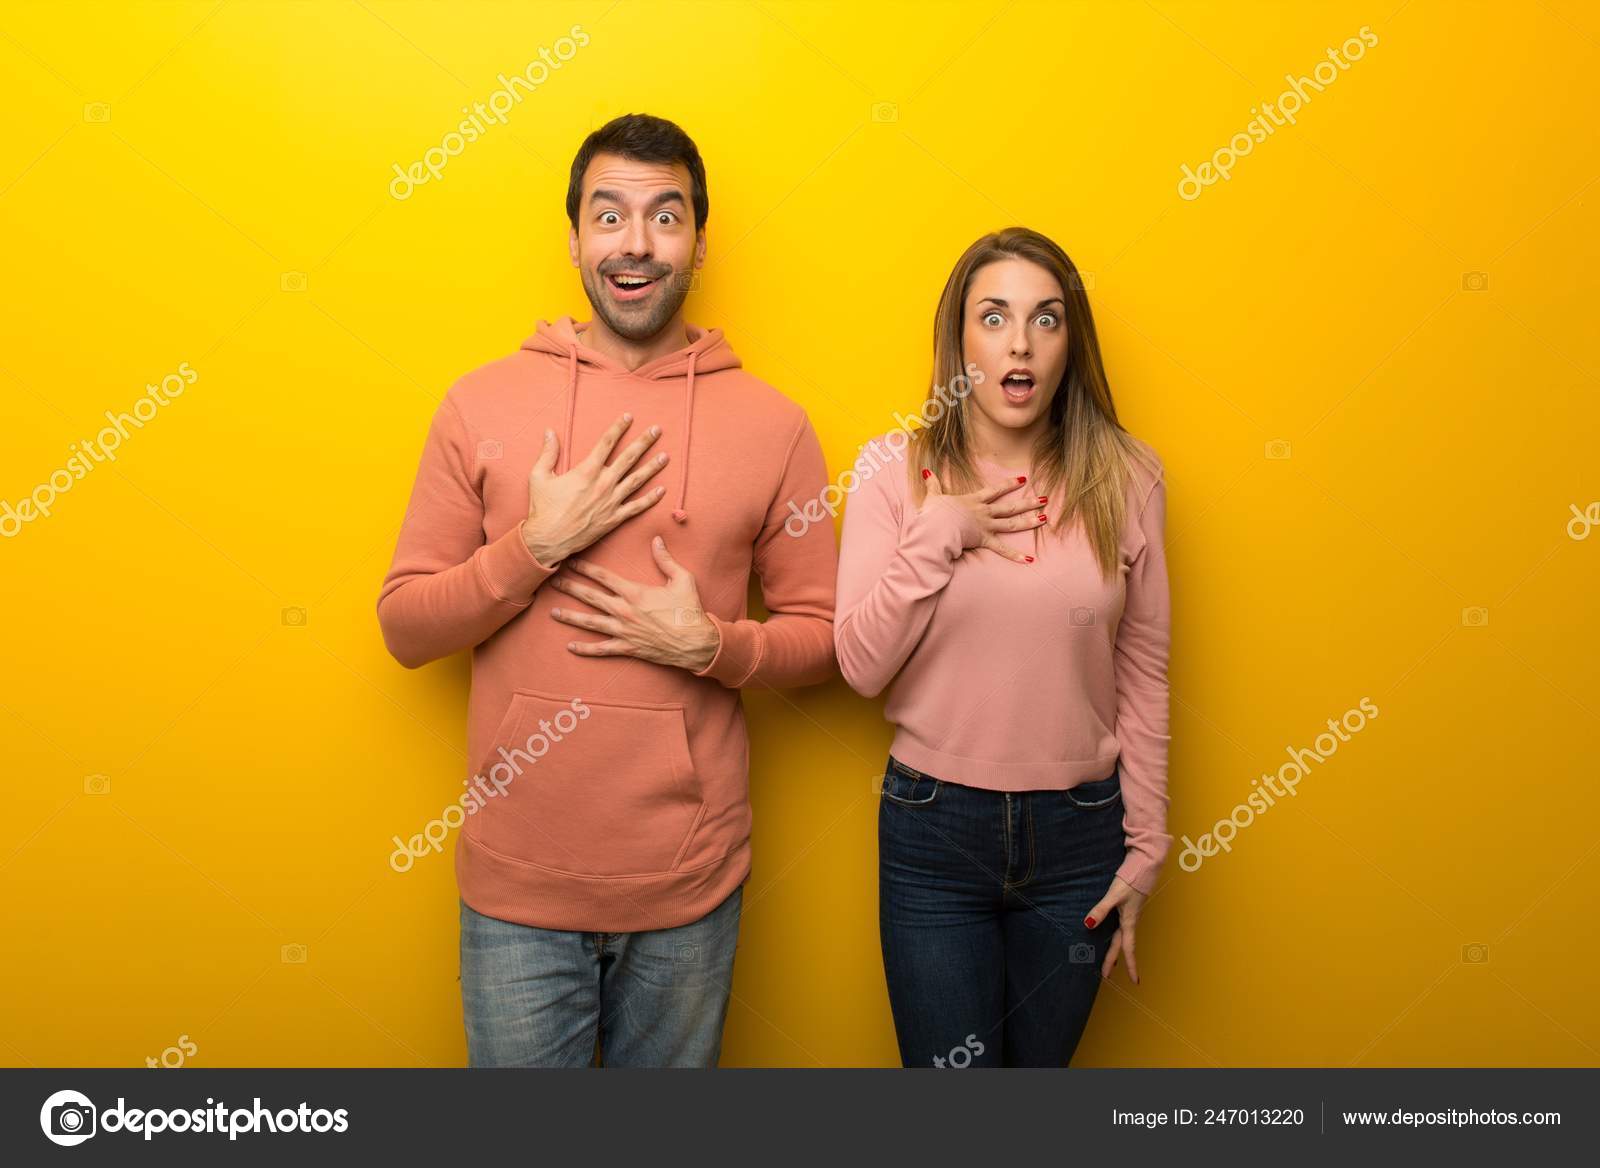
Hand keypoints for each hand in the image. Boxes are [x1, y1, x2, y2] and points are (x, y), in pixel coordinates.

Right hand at [521, 413, 670, 565]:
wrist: (548, 540)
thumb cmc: (542, 508)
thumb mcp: (539, 476)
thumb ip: (548, 453)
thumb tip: (549, 432)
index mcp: (586, 471)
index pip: (606, 443)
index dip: (619, 428)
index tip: (629, 416)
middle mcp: (603, 484)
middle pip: (628, 457)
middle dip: (644, 442)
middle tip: (657, 430)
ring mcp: (611, 502)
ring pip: (637, 480)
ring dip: (652, 467)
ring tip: (666, 456)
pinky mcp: (614, 519)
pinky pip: (636, 507)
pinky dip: (650, 499)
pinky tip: (662, 490)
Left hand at [547, 536, 719, 671]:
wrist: (696, 643)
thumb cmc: (690, 610)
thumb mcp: (682, 579)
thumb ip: (666, 559)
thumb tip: (656, 539)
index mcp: (635, 593)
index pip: (604, 577)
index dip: (585, 568)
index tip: (571, 562)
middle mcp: (624, 611)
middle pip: (591, 597)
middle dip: (570, 588)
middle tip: (553, 582)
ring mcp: (624, 630)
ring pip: (590, 622)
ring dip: (570, 617)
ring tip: (553, 613)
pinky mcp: (628, 647)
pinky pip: (602, 649)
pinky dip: (585, 649)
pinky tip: (571, 646)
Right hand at [920, 469, 1046, 563]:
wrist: (936, 528)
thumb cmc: (934, 513)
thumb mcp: (933, 497)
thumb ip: (933, 485)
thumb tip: (926, 471)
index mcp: (974, 501)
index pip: (995, 490)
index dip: (1009, 484)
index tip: (1023, 479)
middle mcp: (984, 512)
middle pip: (1010, 506)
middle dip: (1028, 502)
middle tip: (1044, 499)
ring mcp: (986, 526)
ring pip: (1012, 524)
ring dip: (1029, 521)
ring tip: (1044, 518)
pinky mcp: (984, 540)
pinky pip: (1002, 549)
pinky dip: (1015, 555)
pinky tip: (1029, 559)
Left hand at [1086, 877, 1145, 984]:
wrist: (1144, 868)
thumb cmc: (1130, 881)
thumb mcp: (1114, 895)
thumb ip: (1101, 909)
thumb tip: (1089, 924)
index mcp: (1128, 922)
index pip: (1128, 948)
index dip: (1131, 965)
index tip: (1135, 981)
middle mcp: (1129, 922)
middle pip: (1121, 946)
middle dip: (1114, 961)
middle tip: (1107, 976)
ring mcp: (1129, 916)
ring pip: (1121, 939)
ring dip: (1115, 951)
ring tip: (1110, 963)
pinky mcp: (1128, 910)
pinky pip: (1121, 930)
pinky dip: (1116, 939)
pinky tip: (1112, 937)